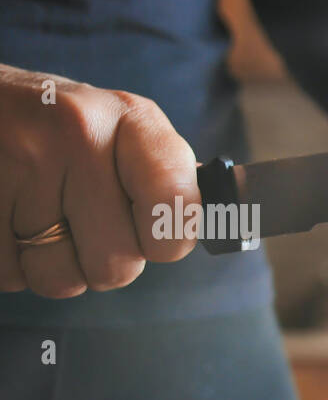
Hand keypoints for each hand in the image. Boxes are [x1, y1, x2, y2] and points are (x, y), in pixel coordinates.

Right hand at [0, 64, 199, 296]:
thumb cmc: (69, 134)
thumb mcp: (128, 136)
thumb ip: (173, 184)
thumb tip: (232, 225)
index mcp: (133, 119)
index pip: (181, 213)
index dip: (169, 242)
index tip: (157, 233)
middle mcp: (77, 132)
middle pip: (119, 264)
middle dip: (103, 258)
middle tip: (82, 218)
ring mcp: (18, 160)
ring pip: (61, 280)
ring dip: (54, 265)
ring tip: (40, 215)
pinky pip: (11, 277)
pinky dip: (12, 262)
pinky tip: (9, 217)